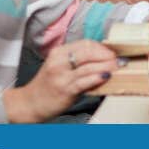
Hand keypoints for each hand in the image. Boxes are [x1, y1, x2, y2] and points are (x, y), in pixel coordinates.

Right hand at [4, 41, 120, 122]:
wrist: (29, 104)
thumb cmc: (48, 85)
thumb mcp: (59, 66)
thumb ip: (78, 61)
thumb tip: (104, 57)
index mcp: (58, 53)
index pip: (85, 44)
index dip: (102, 47)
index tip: (113, 51)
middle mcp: (59, 62)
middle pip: (89, 52)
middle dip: (107, 55)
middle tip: (119, 59)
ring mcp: (61, 76)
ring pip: (90, 66)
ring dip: (107, 66)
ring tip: (118, 67)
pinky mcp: (64, 90)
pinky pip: (84, 81)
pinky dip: (97, 77)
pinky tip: (106, 76)